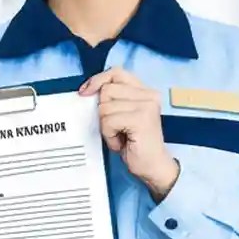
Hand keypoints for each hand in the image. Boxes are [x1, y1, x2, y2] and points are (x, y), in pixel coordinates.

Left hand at [79, 67, 179, 200]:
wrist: (152, 166)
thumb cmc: (134, 143)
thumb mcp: (121, 115)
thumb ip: (112, 100)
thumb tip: (87, 90)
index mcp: (145, 91)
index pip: (116, 72)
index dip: (98, 80)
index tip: (85, 92)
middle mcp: (149, 95)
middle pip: (106, 90)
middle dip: (103, 112)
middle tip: (116, 127)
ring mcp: (146, 106)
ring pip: (105, 108)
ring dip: (106, 127)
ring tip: (120, 136)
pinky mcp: (141, 119)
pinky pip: (108, 121)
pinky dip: (109, 135)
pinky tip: (121, 141)